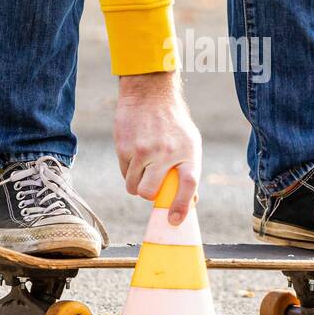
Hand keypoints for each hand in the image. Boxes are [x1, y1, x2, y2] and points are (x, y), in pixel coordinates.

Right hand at [115, 71, 201, 224]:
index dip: (181, 206)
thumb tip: (190, 202)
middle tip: (150, 185)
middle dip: (148, 195)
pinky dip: (128, 170)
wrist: (149, 93)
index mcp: (187, 153)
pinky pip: (123, 173)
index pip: (188, 185)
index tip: (174, 220)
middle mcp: (166, 153)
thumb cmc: (173, 122)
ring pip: (132, 187)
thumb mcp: (190, 142)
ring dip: (136, 183)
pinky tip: (135, 153)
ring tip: (142, 166)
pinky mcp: (124, 147)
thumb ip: (189, 171)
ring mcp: (143, 151)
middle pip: (149, 193)